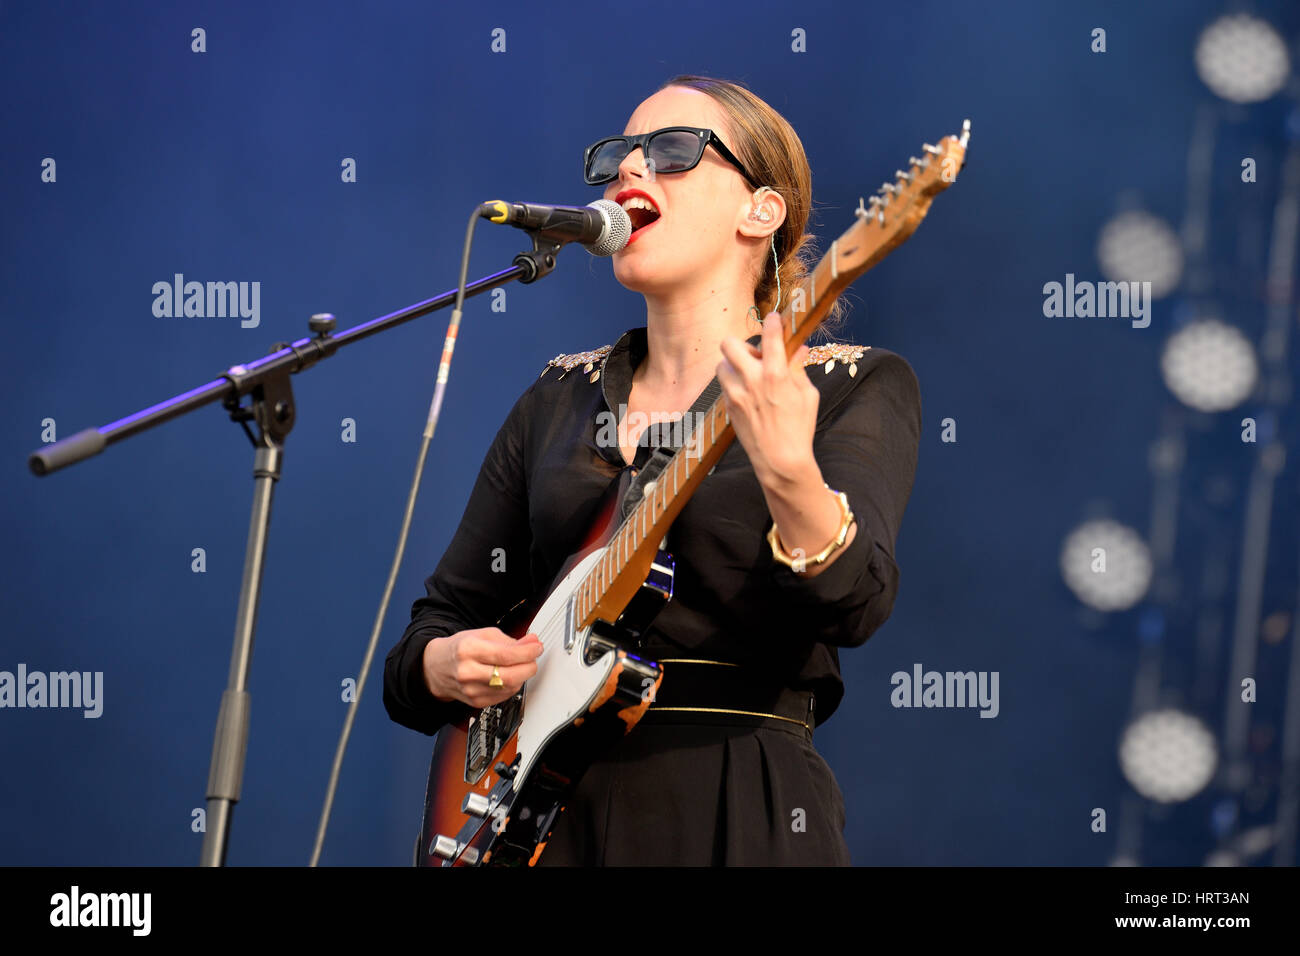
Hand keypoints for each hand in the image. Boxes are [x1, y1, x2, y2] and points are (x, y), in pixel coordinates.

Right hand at [423, 627, 543, 708]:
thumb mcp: (482, 635)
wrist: (436, 667)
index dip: (527, 652)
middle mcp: (468, 672)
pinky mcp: (476, 702)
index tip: (537, 647)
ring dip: (522, 676)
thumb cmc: (459, 648)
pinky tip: (511, 676)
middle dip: (529, 667)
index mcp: (468, 650)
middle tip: (533, 658)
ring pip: (509, 688)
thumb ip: (509, 640)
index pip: (505, 654)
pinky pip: (504, 696)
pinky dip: (513, 686)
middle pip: (509, 676)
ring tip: (521, 665)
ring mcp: (471, 690)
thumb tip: (532, 643)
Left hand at [716, 312, 818, 488]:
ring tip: (750, 376)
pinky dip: (734, 383)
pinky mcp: (728, 407)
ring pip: (722, 364)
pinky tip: (748, 394)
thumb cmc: (799, 428)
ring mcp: (736, 395)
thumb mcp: (808, 395)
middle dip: (741, 344)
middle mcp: (751, 381)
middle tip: (755, 355)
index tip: (774, 319)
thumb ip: (799, 369)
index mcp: (776, 375)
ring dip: (735, 365)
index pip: (770, 336)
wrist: (780, 461)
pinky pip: (724, 385)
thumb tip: (800, 349)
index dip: (772, 322)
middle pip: (729, 344)